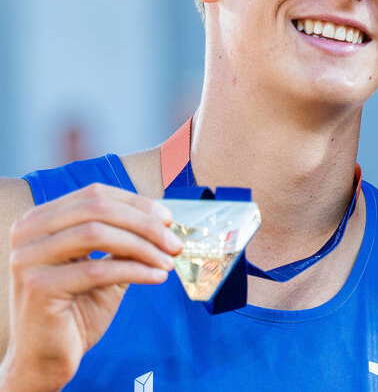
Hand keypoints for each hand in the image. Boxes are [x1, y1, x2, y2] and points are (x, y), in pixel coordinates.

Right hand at [2, 183, 180, 390]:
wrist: (46, 358)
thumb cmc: (76, 309)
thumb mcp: (102, 266)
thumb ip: (123, 241)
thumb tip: (164, 220)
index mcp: (40, 220)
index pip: (96, 195)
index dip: (137, 203)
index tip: (169, 219)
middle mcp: (27, 232)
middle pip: (98, 209)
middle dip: (145, 223)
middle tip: (174, 242)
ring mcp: (28, 258)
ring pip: (97, 234)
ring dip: (143, 246)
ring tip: (168, 262)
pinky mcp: (38, 287)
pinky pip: (97, 270)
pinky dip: (135, 270)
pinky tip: (158, 277)